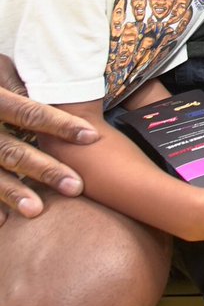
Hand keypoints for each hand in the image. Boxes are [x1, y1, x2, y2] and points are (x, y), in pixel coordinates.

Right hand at [0, 57, 97, 221]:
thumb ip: (18, 83)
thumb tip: (57, 90)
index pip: (30, 112)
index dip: (61, 124)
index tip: (92, 136)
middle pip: (12, 151)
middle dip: (44, 170)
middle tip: (75, 187)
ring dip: (13, 193)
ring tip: (37, 211)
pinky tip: (2, 222)